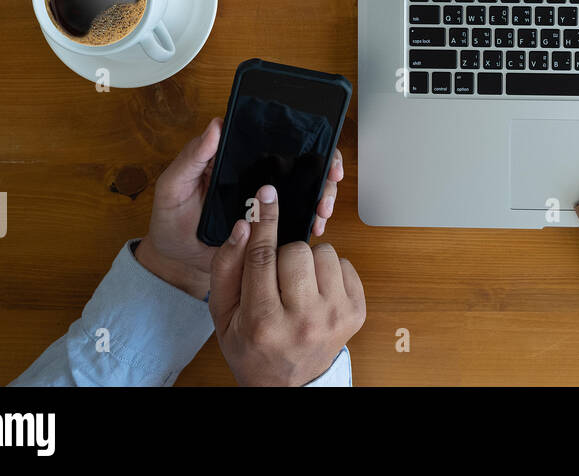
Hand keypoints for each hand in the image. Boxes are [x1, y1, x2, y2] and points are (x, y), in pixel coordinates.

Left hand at [134, 118, 346, 298]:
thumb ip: (192, 158)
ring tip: (321, 211)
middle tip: (332, 180)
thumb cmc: (170, 220)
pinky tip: (314, 227)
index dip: (306, 141)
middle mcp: (259, 179)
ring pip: (308, 192)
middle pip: (303, 165)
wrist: (175, 262)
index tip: (322, 149)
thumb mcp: (173, 186)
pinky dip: (312, 222)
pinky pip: (297, 221)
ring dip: (323, 197)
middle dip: (325, 171)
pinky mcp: (271, 228)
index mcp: (240, 161)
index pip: (277, 142)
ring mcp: (268, 204)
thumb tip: (215, 125)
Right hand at [209, 184, 366, 385]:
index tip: (267, 194)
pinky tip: (317, 292)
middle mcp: (302, 320)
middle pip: (296, 250)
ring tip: (299, 286)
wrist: (287, 383)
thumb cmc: (252, 346)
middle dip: (284, 255)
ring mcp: (334, 317)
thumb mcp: (223, 315)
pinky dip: (331, 272)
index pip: (263, 256)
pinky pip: (346, 264)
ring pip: (325, 253)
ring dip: (309, 262)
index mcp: (262, 321)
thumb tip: (245, 226)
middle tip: (278, 276)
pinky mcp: (356, 313)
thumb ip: (227, 267)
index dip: (264, 219)